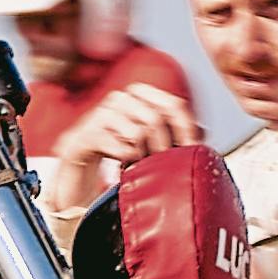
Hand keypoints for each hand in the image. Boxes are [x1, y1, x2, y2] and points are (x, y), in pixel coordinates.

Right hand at [49, 78, 200, 178]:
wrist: (75, 179)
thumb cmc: (114, 160)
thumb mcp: (149, 148)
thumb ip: (173, 137)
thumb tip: (202, 131)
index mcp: (136, 99)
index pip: (172, 104)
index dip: (186, 129)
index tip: (191, 152)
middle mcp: (116, 102)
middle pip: (155, 118)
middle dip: (162, 148)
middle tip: (157, 167)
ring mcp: (96, 117)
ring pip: (136, 131)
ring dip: (141, 156)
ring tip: (136, 167)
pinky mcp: (80, 137)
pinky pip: (113, 143)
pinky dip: (122, 159)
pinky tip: (119, 168)